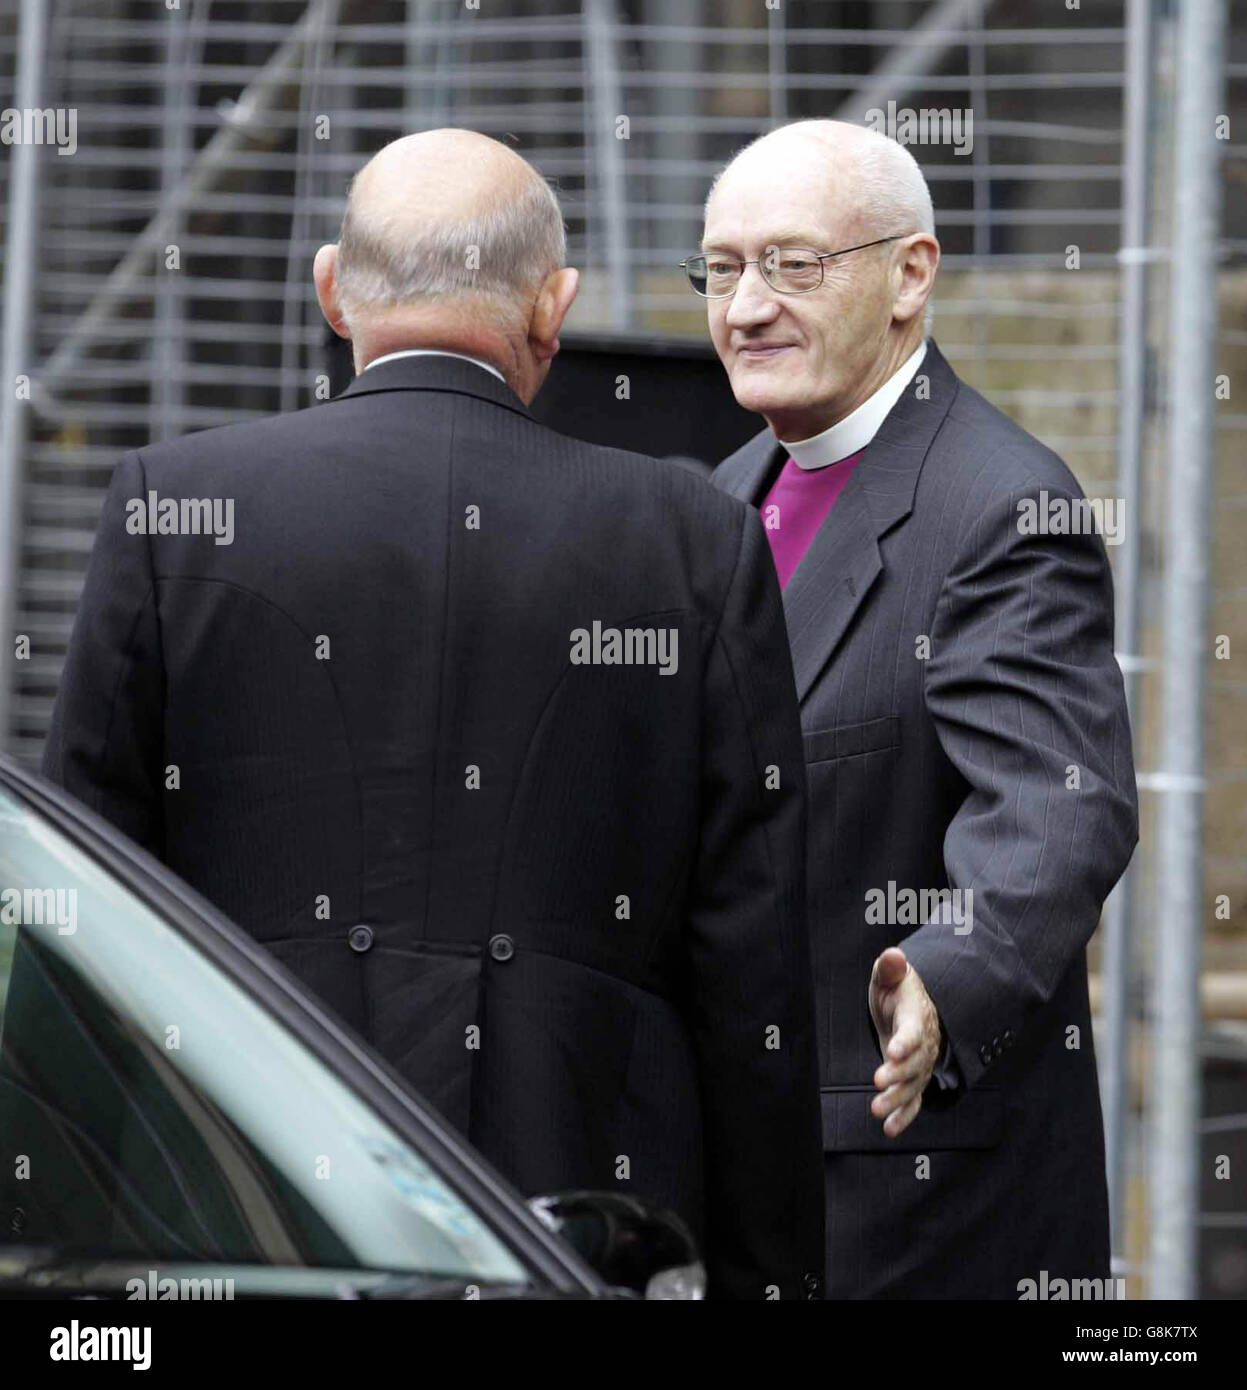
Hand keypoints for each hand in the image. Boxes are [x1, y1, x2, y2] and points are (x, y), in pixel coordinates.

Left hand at [868, 947, 941, 1136]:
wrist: (914, 1006)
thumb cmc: (897, 989)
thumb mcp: (890, 974)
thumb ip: (890, 968)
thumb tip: (894, 955)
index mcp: (916, 1015)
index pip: (913, 1029)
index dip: (905, 1041)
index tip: (893, 1051)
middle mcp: (923, 1043)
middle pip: (915, 1062)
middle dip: (898, 1074)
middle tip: (878, 1081)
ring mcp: (920, 1064)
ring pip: (914, 1085)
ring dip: (897, 1100)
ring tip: (877, 1110)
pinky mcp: (914, 1078)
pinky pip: (914, 1100)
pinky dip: (904, 1115)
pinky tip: (889, 1128)